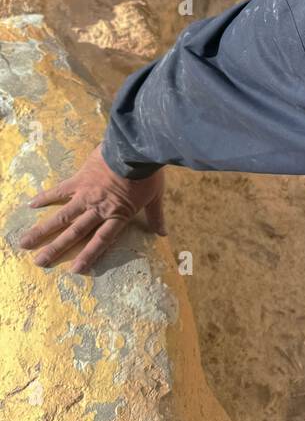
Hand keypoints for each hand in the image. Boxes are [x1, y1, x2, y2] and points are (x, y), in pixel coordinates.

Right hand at [16, 147, 166, 275]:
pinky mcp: (79, 180)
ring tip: (25, 242)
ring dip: (43, 230)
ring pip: (61, 216)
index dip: (88, 256)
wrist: (136, 149)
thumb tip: (163, 234)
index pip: (101, 241)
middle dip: (56, 249)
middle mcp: (98, 209)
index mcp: (117, 215)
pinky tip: (30, 204)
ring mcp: (86, 195)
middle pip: (74, 233)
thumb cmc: (148, 173)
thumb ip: (155, 216)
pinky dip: (45, 197)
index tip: (75, 271)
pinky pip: (59, 190)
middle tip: (38, 262)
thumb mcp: (155, 197)